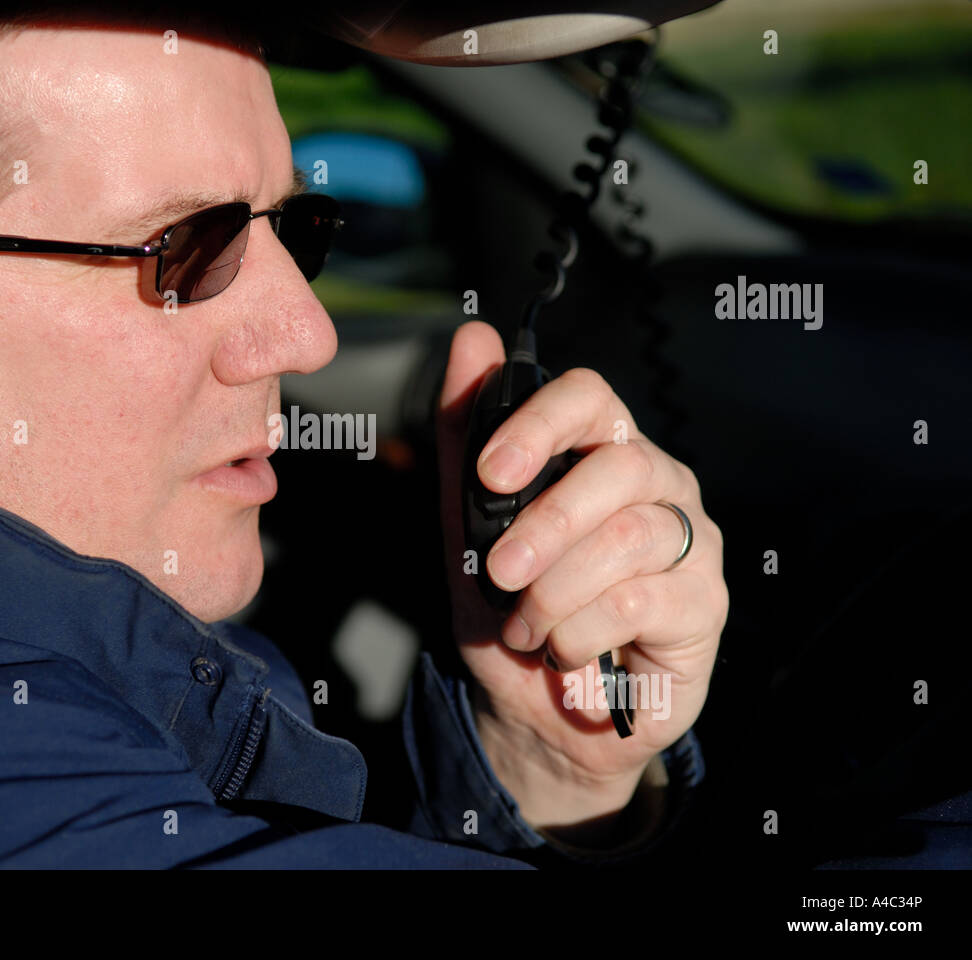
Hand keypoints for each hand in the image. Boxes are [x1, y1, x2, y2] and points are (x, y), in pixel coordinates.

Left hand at [437, 322, 726, 836]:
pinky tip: (565, 652)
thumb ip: (465, 440)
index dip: (541, 424)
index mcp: (599, 452)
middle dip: (545, 524)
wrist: (537, 711)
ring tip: (524, 627)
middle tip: (497, 572)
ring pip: (630, 536)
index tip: (490, 472)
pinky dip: (582, 632)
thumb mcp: (465, 530)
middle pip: (619, 464)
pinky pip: (643, 600)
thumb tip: (472, 337)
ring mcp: (690, 540)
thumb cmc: (511, 611)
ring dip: (556, 590)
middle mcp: (657, 483)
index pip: (590, 396)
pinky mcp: (706, 604)